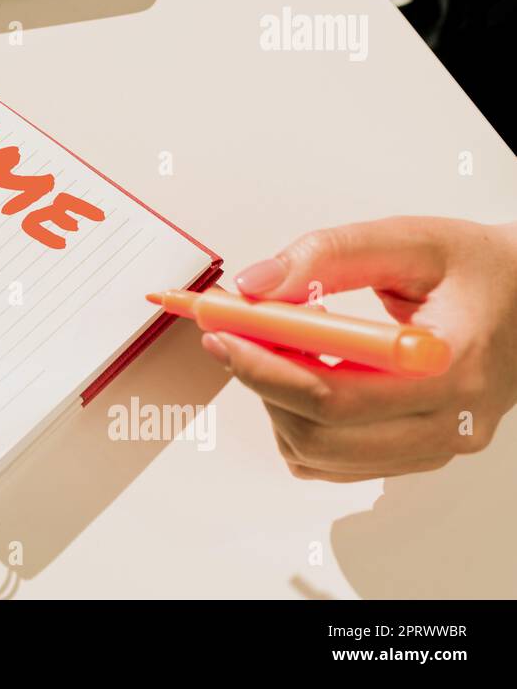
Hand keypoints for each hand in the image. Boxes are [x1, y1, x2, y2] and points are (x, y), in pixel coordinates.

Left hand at [200, 217, 516, 481]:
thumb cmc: (478, 270)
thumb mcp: (408, 241)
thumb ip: (327, 255)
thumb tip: (255, 285)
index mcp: (452, 368)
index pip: (336, 396)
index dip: (265, 368)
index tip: (223, 333)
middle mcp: (448, 423)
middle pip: (319, 433)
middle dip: (260, 380)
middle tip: (233, 333)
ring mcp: (434, 447)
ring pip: (317, 453)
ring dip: (277, 400)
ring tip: (285, 343)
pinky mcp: (415, 454)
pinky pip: (331, 459)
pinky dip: (298, 419)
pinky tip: (307, 370)